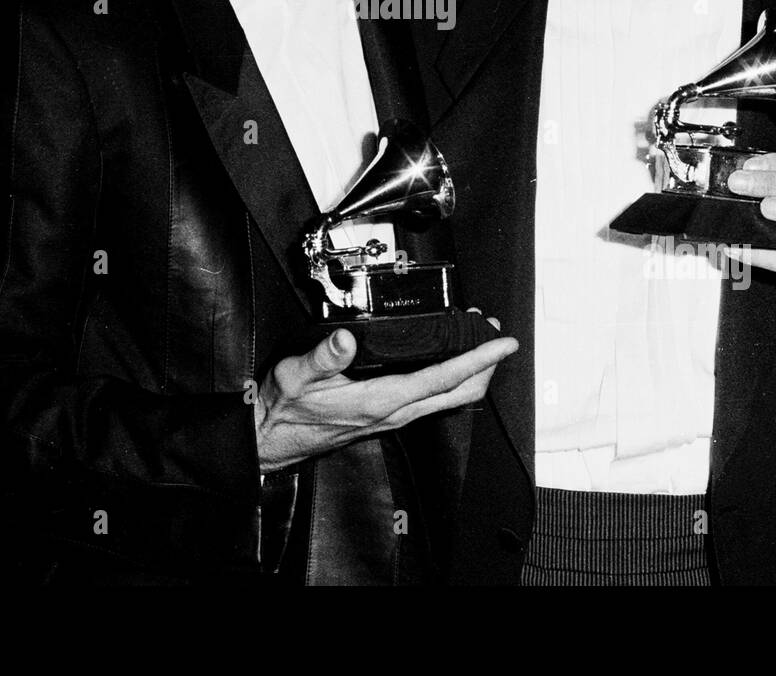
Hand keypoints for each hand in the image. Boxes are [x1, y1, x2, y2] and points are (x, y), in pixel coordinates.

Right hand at [254, 324, 517, 472]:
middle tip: (497, 335)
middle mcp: (395, 411)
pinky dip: (451, 377)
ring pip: (449, 397)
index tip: (502, 343)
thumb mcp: (297, 375)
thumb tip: (346, 339)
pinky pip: (432, 397)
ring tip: (479, 341)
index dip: (478, 359)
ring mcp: (394, 416)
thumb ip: (323, 357)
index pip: (444, 378)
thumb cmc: (285, 410)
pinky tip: (447, 360)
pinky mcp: (388, 415)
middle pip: (460, 393)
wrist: (273, 441)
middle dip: (486, 364)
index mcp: (381, 400)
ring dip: (471, 371)